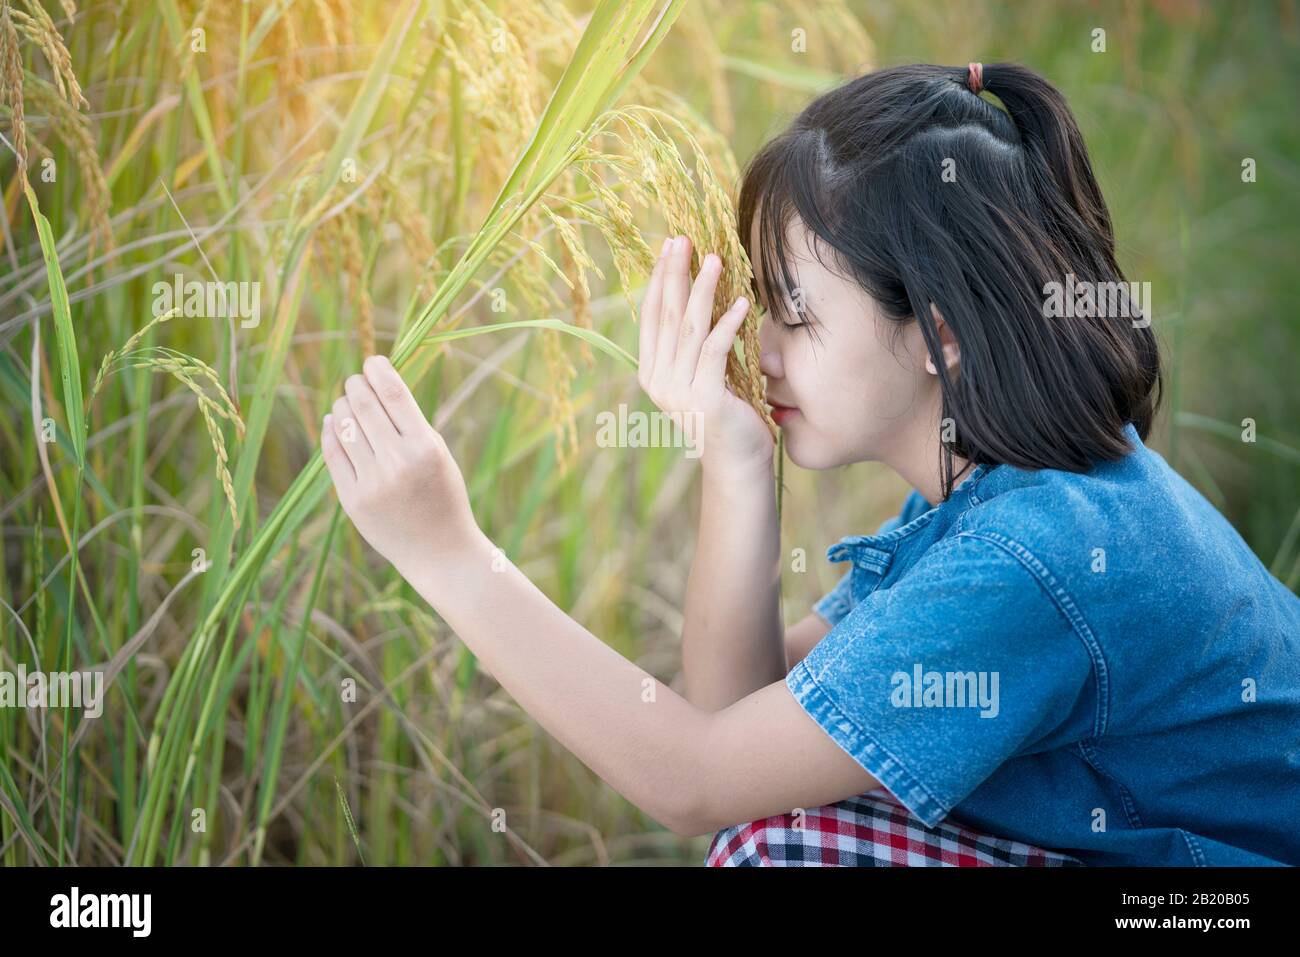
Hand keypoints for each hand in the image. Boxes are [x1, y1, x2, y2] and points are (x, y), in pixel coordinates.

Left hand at [320, 355, 481, 577]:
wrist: (439, 551)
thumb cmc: (442, 496)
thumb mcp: (439, 455)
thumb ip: (410, 424)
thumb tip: (375, 386)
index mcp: (425, 448)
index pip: (394, 394)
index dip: (379, 370)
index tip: (373, 361)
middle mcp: (397, 463)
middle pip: (364, 404)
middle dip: (357, 385)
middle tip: (356, 381)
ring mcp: (372, 482)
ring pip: (344, 425)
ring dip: (343, 406)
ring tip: (347, 403)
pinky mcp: (353, 499)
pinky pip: (333, 453)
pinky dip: (331, 431)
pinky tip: (335, 422)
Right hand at [638, 235, 773, 477]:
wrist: (737, 464)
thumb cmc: (727, 414)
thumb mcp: (703, 373)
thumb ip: (694, 343)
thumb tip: (699, 295)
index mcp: (652, 371)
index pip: (652, 315)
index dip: (659, 278)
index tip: (670, 246)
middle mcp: (659, 381)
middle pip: (666, 315)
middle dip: (675, 273)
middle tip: (685, 239)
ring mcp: (679, 392)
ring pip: (689, 329)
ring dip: (703, 290)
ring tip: (717, 260)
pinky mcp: (705, 399)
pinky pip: (715, 352)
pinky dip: (728, 324)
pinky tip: (742, 303)